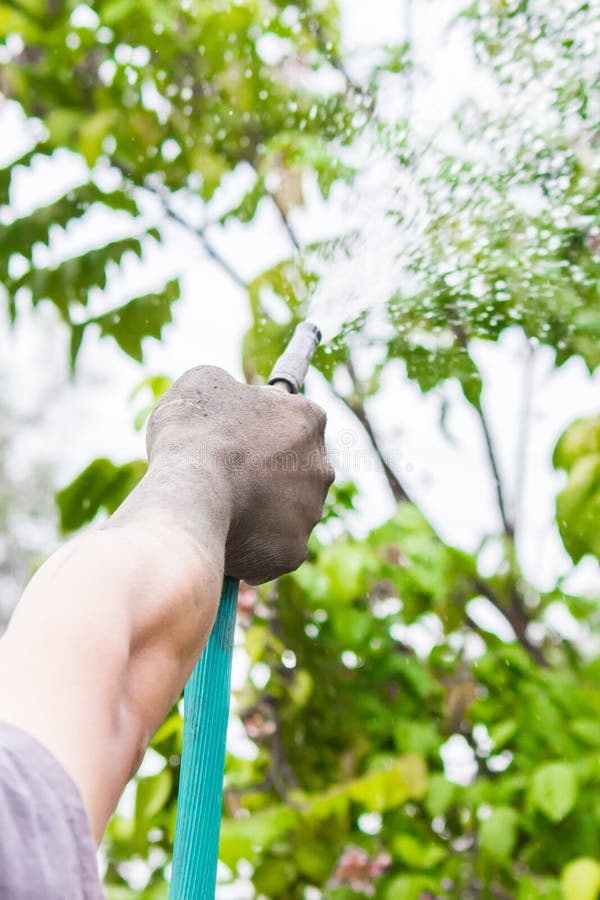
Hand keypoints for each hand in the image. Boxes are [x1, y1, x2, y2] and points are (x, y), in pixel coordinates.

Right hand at [144, 366, 333, 583]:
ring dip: (258, 513)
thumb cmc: (194, 432)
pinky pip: (271, 551)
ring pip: (284, 515)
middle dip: (266, 476)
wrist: (188, 492)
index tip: (238, 437)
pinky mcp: (292, 552)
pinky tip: (222, 538)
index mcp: (307, 419)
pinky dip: (249, 550)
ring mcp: (310, 513)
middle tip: (226, 477)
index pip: (294, 421)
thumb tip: (230, 400)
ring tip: (218, 509)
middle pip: (294, 472)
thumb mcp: (204, 383)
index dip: (261, 429)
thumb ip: (229, 389)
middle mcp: (321, 466)